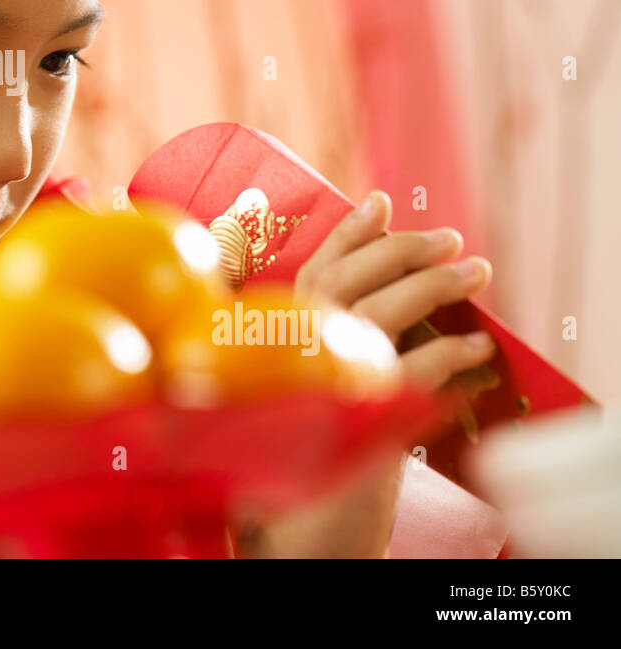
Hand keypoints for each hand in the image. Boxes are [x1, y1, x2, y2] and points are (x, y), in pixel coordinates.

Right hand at [233, 189, 497, 557]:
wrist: (290, 545)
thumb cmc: (291, 469)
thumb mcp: (299, 393)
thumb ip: (314, 347)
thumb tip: (355, 303)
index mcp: (269, 339)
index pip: (312, 268)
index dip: (348, 232)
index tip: (380, 200)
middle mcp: (289, 350)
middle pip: (350, 278)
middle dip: (404, 249)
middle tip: (451, 238)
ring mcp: (322, 378)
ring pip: (383, 310)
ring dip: (437, 286)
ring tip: (477, 273)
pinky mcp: (360, 417)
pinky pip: (415, 368)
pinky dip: (451, 354)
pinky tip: (475, 350)